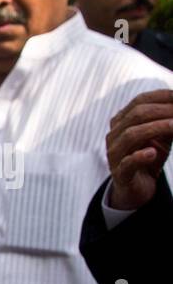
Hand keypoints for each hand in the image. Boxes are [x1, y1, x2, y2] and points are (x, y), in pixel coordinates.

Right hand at [106, 89, 172, 210]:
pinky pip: (127, 163)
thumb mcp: (162, 134)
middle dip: (163, 111)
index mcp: (122, 121)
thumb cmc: (150, 155)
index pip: (140, 101)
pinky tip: (153, 153)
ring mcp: (114, 154)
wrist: (137, 186)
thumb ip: (169, 121)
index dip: (162, 96)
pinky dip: (140, 157)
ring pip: (131, 135)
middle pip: (136, 115)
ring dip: (156, 128)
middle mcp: (114, 135)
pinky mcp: (119, 174)